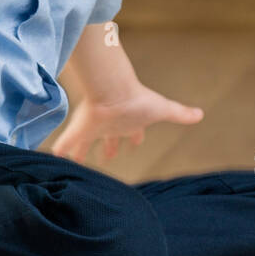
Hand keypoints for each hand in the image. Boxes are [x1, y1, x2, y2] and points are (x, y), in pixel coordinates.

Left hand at [50, 84, 202, 165]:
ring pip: (84, 143)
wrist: (116, 91)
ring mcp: (93, 127)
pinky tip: (53, 159)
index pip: (132, 132)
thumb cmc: (139, 100)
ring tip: (73, 163)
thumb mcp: (164, 110)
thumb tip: (201, 114)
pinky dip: (60, 150)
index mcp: (129, 121)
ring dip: (79, 152)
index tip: (133, 144)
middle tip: (106, 157)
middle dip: (107, 147)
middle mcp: (110, 125)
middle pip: (108, 139)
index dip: (133, 138)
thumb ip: (181, 114)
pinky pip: (66, 143)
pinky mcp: (79, 128)